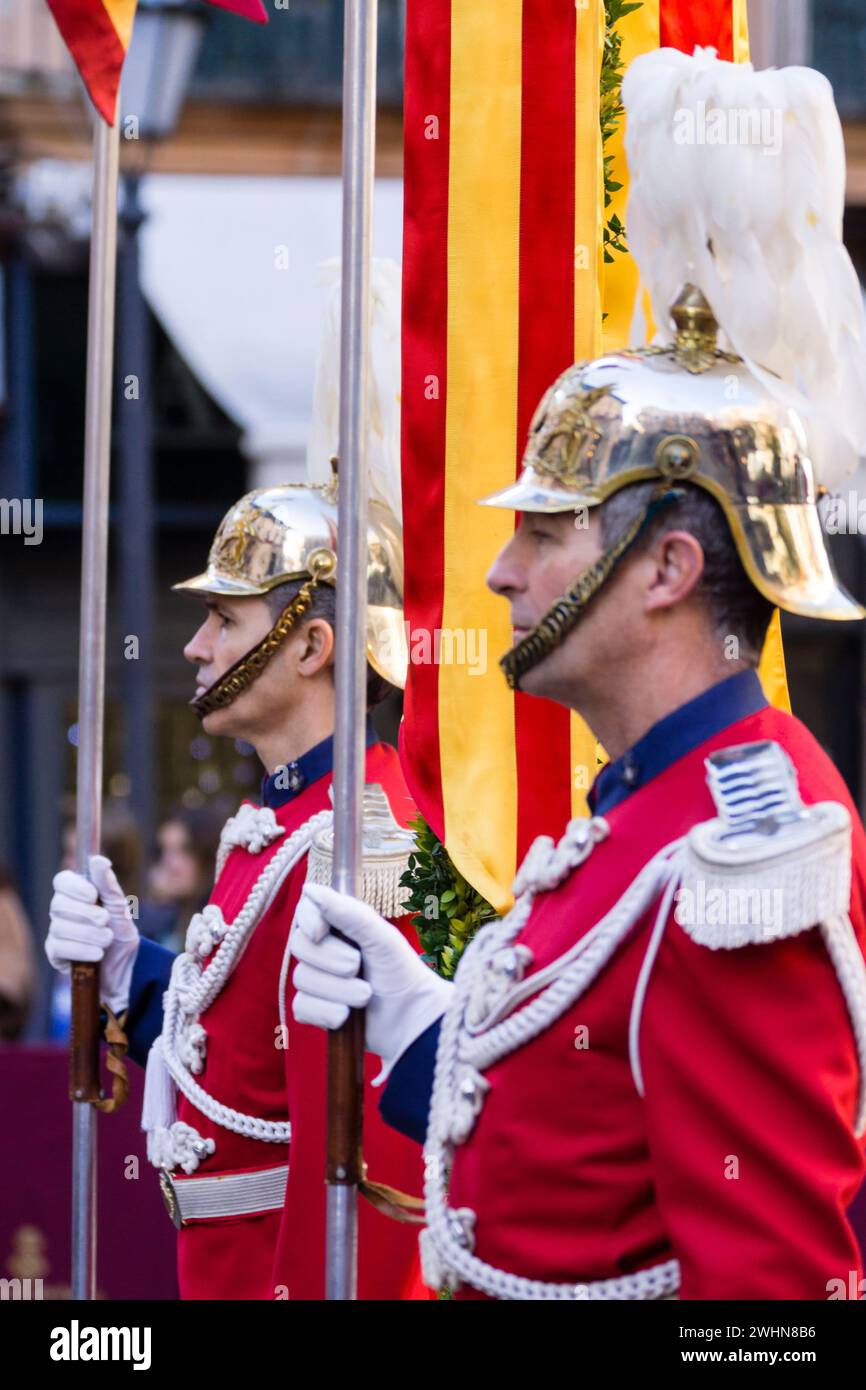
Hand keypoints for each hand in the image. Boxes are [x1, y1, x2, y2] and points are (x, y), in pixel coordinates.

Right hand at [46, 854, 139, 1014]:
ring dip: (88, 934)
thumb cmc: (120, 935)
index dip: (74, 886)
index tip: (92, 894)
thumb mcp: (120, 909)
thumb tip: (98, 860)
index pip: (62, 880)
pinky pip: (59, 947)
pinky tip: (98, 954)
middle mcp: (62, 910)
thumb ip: (108, 886)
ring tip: (107, 939)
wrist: (123, 970)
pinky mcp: (55, 953)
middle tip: (106, 920)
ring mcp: (56, 931)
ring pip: (60, 927)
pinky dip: (81, 950)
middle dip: (86, 913)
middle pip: (59, 904)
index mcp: (77, 894)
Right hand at [291, 882, 451, 1082]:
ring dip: (338, 991)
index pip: (305, 913)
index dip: (307, 920)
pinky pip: (302, 1007)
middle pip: (300, 946)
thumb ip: (347, 912)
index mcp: (338, 927)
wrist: (411, 1019)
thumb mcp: (380, 936)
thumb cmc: (400, 972)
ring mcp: (317, 981)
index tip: (321, 931)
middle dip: (333, 961)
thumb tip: (309, 888)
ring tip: (366, 996)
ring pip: (302, 979)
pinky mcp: (315, 1010)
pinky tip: (347, 1017)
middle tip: (359, 968)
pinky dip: (327, 1013)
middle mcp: (323, 951)